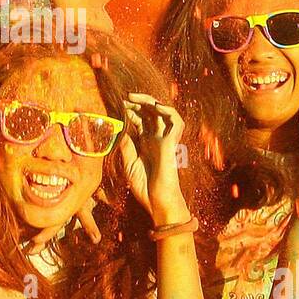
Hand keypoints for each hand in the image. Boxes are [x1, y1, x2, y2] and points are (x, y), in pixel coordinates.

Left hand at [119, 93, 189, 226]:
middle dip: (139, 103)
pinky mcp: (171, 143)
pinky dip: (169, 111)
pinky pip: (176, 122)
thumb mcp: (129, 164)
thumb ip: (127, 147)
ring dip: (151, 102)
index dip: (132, 111)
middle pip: (151, 114)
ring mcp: (165, 140)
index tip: (121, 105)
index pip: (141, 120)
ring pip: (163, 113)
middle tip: (126, 98)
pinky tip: (156, 107)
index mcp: (146, 143)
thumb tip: (122, 131)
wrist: (157, 201)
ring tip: (136, 98)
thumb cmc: (144, 187)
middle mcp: (157, 139)